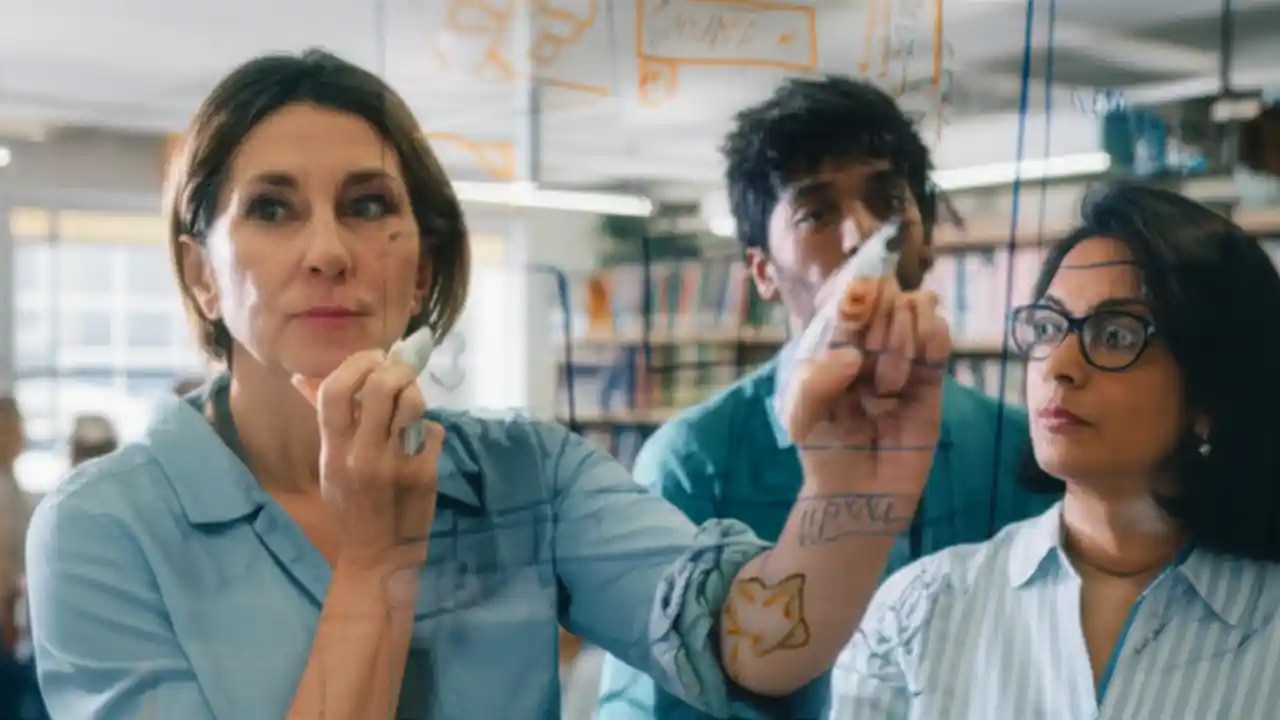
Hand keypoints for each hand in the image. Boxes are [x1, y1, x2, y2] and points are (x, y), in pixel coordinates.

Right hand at [292, 350, 445, 573]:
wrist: (380, 554)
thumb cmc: (352, 504)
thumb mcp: (329, 464)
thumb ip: (326, 420)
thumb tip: (303, 377)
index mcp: (333, 450)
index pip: (335, 392)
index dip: (356, 364)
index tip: (372, 357)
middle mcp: (362, 454)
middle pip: (380, 387)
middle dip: (395, 369)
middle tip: (399, 370)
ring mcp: (395, 463)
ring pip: (412, 403)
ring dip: (415, 394)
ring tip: (410, 402)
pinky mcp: (424, 473)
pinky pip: (434, 430)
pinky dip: (430, 429)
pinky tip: (422, 441)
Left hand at [780, 275, 950, 492]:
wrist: (853, 496)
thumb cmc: (822, 451)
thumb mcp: (801, 416)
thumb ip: (814, 382)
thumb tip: (853, 357)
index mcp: (836, 352)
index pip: (852, 310)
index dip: (859, 297)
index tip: (862, 296)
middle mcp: (871, 354)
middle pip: (886, 311)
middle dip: (883, 320)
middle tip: (871, 358)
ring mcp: (902, 370)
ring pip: (914, 325)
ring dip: (906, 333)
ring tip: (889, 379)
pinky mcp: (929, 392)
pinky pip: (937, 355)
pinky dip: (936, 337)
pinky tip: (932, 333)